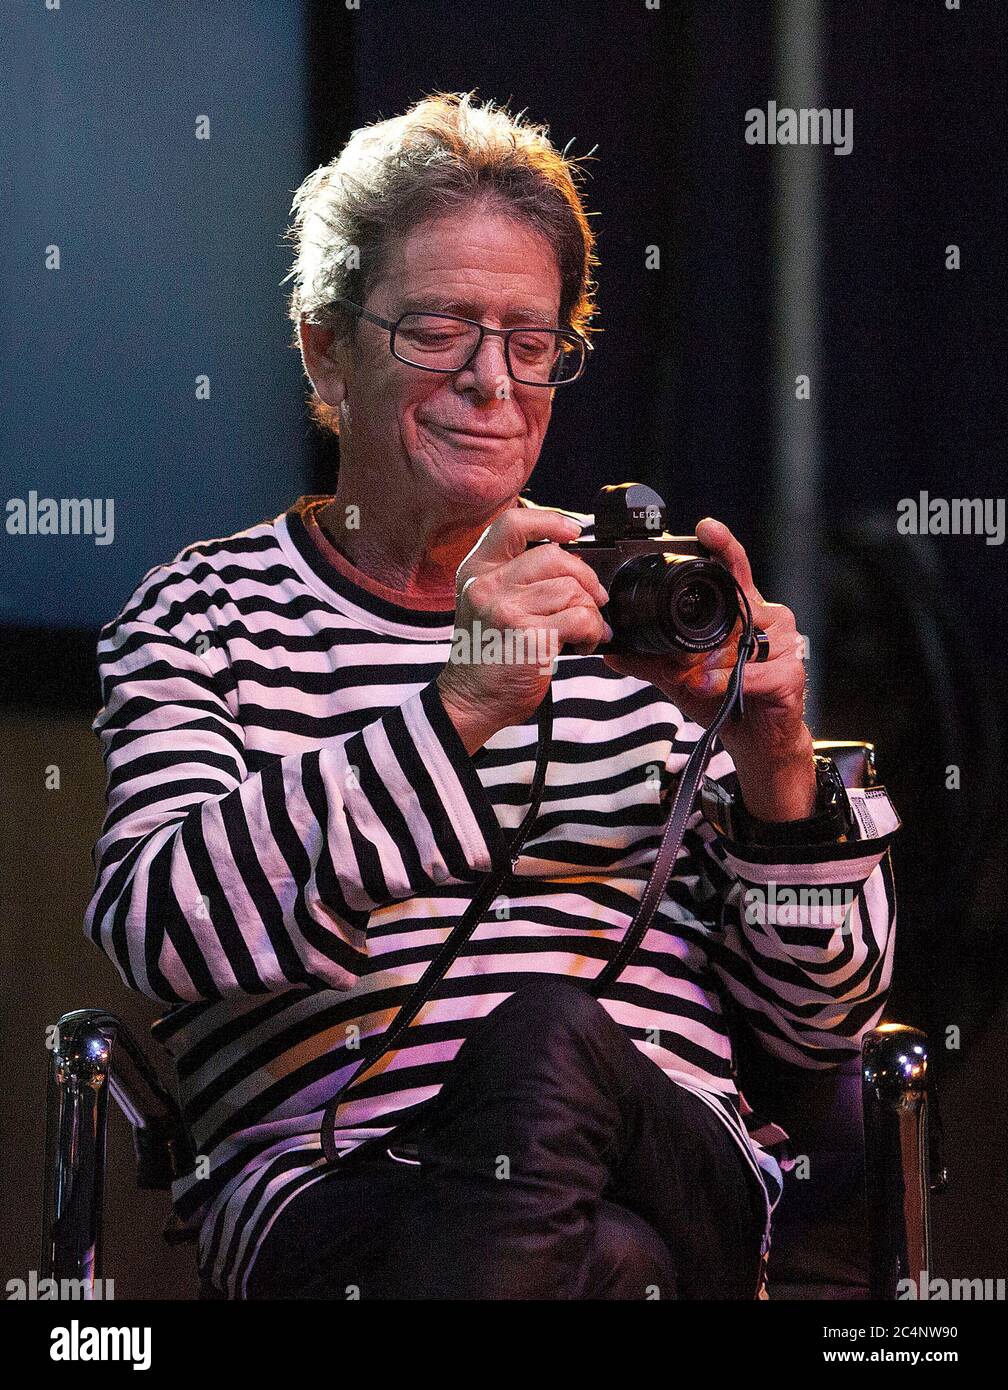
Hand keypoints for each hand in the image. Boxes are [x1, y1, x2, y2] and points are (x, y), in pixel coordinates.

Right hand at [437, 509, 611, 753]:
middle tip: (594, 599)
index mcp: (476, 571)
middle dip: (585, 578)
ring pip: (572, 590)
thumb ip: (516, 577)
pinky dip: (592, 632)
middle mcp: (487, 586)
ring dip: (590, 612)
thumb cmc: (487, 655)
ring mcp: (507, 610)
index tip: (573, 533)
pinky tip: (583, 645)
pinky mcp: (529, 637)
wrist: (472, 700)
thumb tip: (572, 563)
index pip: (512, 523)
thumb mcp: (487, 604)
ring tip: (584, 631)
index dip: (549, 521)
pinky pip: (580, 619)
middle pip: (555, 557)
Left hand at [602, 518, 816, 820]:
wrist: (756, 741)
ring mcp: (785, 644)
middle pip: (738, 604)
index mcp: (744, 611)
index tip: (705, 528)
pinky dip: (726, 682)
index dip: (722, 546)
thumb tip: (613, 651)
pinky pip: (752, 673)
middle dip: (707, 627)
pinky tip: (711, 687)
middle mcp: (769, 619)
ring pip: (740, 642)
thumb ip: (651, 661)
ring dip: (712, 663)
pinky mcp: (791, 673)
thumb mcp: (680, 677)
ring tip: (698, 678)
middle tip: (689, 647)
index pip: (733, 570)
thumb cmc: (724, 699)